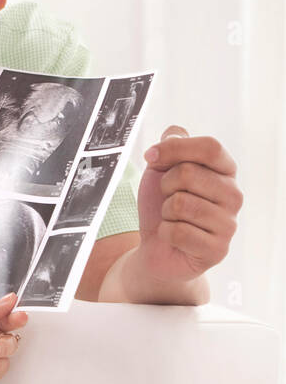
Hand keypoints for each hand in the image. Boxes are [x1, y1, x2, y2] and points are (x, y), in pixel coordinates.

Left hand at [134, 125, 240, 287]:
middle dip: (164, 185)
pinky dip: (165, 233)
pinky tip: (175, 237)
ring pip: (180, 203)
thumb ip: (171, 146)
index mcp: (225, 171)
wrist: (156, 246)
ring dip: (165, 212)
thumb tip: (175, 133)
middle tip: (167, 198)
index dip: (174, 148)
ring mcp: (229, 224)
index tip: (150, 158)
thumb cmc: (162, 205)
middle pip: (188, 173)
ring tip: (173, 218)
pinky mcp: (217, 249)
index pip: (210, 147)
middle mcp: (233, 195)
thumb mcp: (161, 169)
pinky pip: (178, 231)